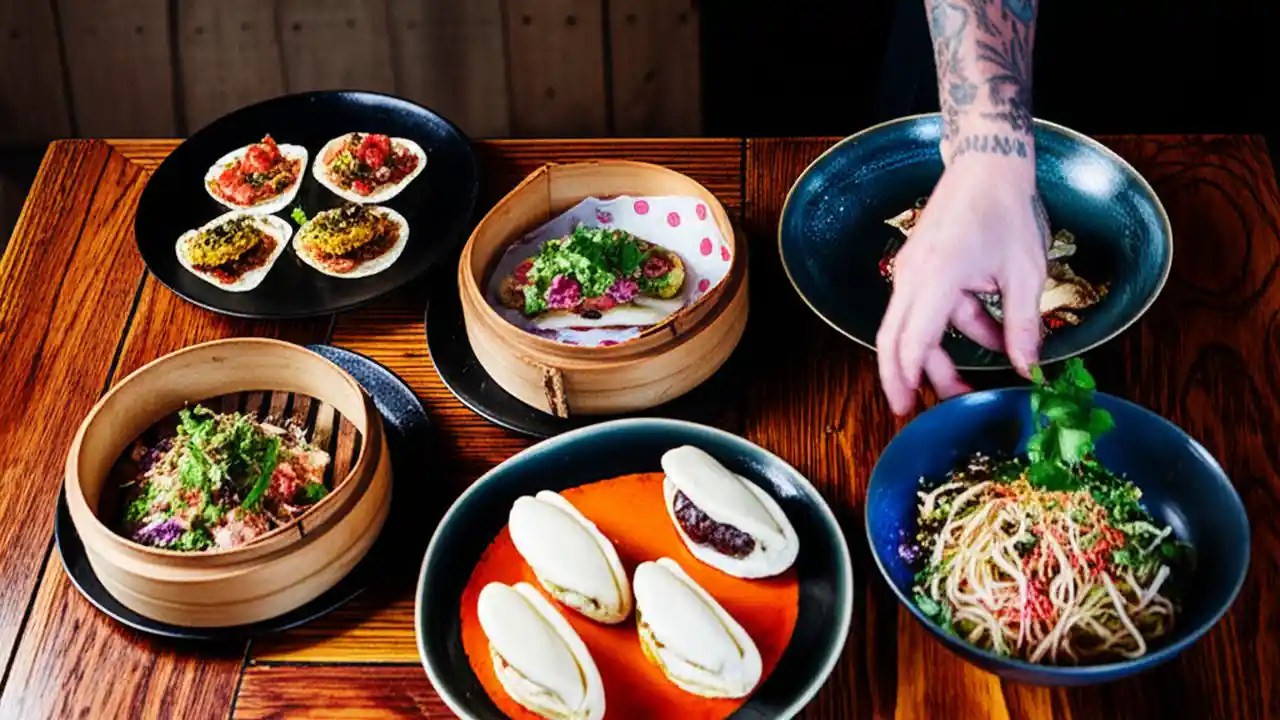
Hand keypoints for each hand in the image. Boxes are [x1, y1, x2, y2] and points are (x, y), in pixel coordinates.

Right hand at [875, 153, 1047, 414]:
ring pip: (912, 328)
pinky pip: (927, 310)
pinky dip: (950, 329)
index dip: (906, 378)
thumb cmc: (1006, 209)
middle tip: (913, 411)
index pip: (910, 340)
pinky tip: (987, 338)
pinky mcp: (920, 268)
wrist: (988, 165)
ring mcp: (912, 271)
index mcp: (936, 277)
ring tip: (971, 380)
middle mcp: (913, 276)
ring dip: (939, 355)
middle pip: (893, 340)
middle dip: (903, 378)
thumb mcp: (1025, 274)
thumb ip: (1023, 327)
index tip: (908, 407)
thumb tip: (1029, 370)